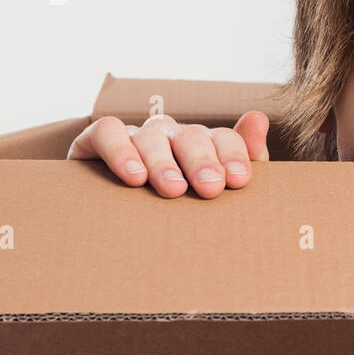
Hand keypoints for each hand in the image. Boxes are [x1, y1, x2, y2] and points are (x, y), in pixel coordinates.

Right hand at [67, 111, 270, 197]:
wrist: (110, 236)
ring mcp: (134, 137)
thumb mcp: (212, 191)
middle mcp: (169, 136)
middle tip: (209, 188)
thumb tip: (259, 118)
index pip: (222, 138)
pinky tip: (132, 176)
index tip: (238, 181)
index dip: (233, 155)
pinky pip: (108, 132)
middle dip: (202, 162)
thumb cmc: (175, 215)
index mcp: (202, 146)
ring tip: (172, 189)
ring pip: (152, 136)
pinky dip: (120, 150)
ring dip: (163, 162)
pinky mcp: (94, 142)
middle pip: (190, 137)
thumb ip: (243, 159)